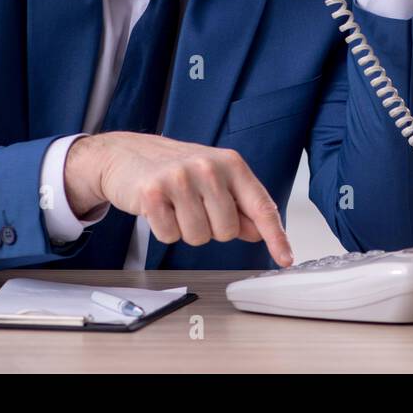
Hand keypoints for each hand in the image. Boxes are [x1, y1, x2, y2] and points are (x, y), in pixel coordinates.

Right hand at [64, 132, 293, 266]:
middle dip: (211, 229)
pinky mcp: (152, 192)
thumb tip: (260, 231)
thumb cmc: (174, 167)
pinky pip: (169, 236)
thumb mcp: (214, 180)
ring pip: (199, 237)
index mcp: (231, 164)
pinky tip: (159, 209)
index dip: (276, 236)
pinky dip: (163, 230)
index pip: (261, 206)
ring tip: (175, 206)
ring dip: (186, 230)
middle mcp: (209, 167)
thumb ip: (239, 206)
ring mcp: (180, 178)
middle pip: (227, 231)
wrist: (126, 154)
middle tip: (194, 208)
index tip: (286, 258)